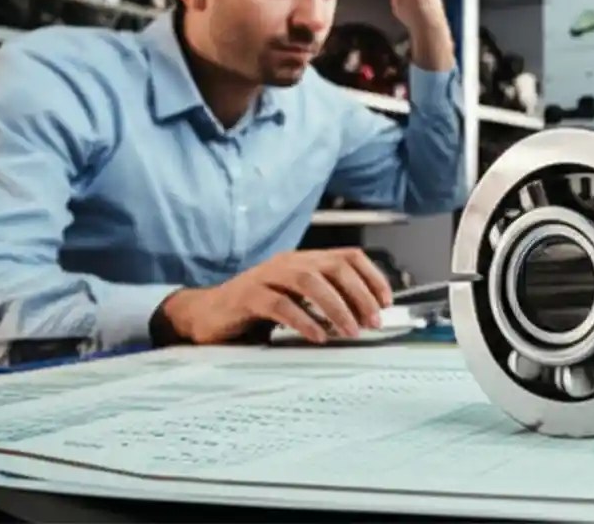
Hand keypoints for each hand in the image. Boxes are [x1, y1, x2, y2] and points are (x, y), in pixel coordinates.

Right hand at [152, 248, 392, 345]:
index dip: (371, 276)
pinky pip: (280, 305)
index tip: (387, 302)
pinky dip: (303, 320)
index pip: (347, 257)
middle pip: (333, 267)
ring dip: (335, 307)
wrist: (206, 314)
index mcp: (304, 260)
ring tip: (350, 331)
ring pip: (309, 282)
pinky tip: (317, 336)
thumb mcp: (296, 301)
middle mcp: (288, 262)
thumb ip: (325, 302)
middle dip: (359, 294)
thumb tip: (365, 317)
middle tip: (372, 321)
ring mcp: (266, 277)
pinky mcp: (247, 297)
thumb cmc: (256, 310)